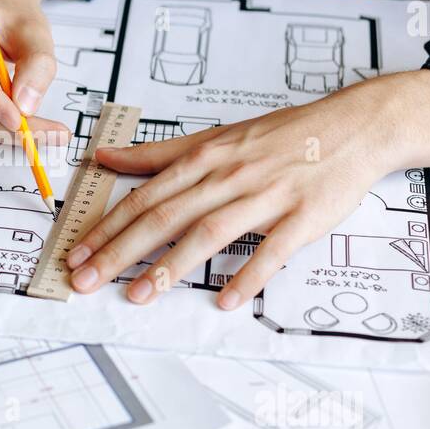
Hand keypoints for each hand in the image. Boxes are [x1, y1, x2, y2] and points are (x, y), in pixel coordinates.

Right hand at [0, 0, 68, 142]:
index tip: (18, 115)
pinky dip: (3, 128)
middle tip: (49, 133)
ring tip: (49, 131)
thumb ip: (36, 64)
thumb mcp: (34, 31)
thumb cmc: (12, 15)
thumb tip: (26, 105)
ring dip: (7, 132)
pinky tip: (31, 127)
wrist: (2, 13)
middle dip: (3, 126)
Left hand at [65, 71, 429, 308]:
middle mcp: (229, 174)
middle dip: (120, 250)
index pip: (145, 195)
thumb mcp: (218, 136)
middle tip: (86, 279)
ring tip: (138, 296)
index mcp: (206, 156)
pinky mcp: (303, 216)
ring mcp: (267, 195)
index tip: (76, 251)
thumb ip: (160, 153)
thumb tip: (106, 157)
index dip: (107, 225)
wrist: (353, 127)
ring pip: (209, 231)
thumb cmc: (283, 136)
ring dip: (170, 266)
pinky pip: (272, 250)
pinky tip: (225, 301)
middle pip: (165, 215)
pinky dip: (248, 275)